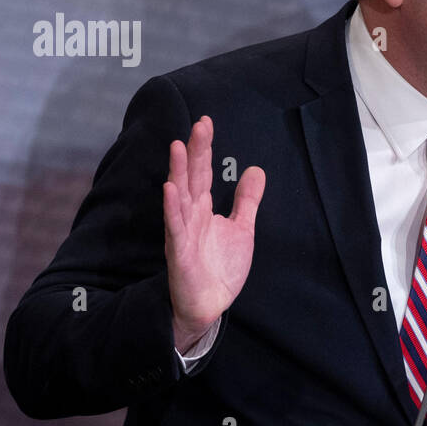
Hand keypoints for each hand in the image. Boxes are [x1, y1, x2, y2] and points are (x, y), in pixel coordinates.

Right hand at [163, 115, 264, 352]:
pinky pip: (175, 228)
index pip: (203, 173)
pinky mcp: (179, 252)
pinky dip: (172, 209)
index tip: (206, 122)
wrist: (210, 304)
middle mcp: (190, 216)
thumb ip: (246, 201)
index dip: (204, 148)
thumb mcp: (242, 229)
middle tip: (198, 124)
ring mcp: (182, 232)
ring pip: (179, 197)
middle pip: (191, 178)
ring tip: (178, 146)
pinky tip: (170, 190)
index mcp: (203, 209)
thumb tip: (256, 170)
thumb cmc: (220, 267)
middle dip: (194, 151)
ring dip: (178, 172)